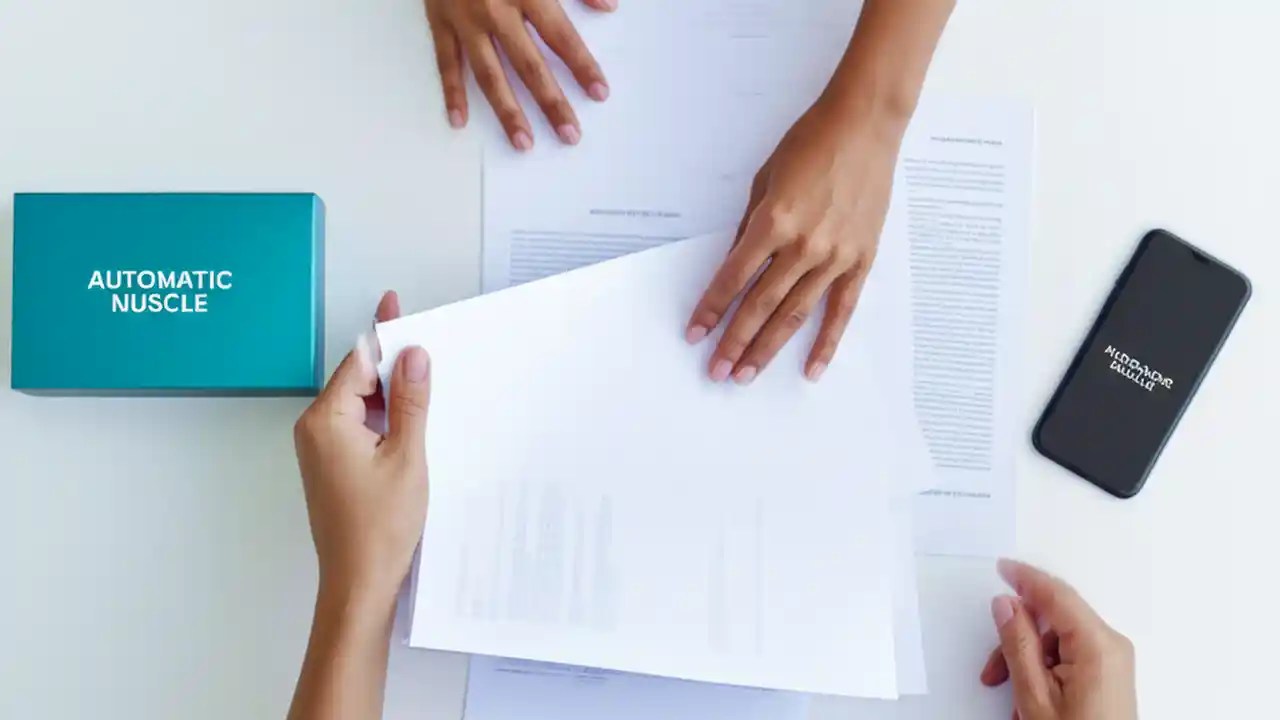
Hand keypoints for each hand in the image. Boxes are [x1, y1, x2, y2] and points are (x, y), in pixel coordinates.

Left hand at [293, 291, 430, 601]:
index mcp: (327, 420)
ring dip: (393, 398)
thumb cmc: (379, 528)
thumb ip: (411, 402)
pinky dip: (386, 421)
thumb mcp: (406, 456)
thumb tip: (414, 356)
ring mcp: (321, 448)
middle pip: (358, 379)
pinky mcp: (332, 465)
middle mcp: (315, 429)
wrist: (359, 582)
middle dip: (394, 367)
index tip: (395, 302)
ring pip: (362, 404)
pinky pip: (360, 427)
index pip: (359, 361)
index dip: (386, 333)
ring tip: (429, 395)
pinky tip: (414, 426)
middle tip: (430, 350)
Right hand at [425, 0, 615, 149]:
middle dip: (551, 102)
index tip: (599, 93)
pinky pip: (446, 63)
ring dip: (507, 112)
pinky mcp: (440, 21)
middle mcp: (496, 9)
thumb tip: (609, 4)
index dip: (582, 66)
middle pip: (529, 65)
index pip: (561, 36)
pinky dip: (451, 92)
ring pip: (489, 74)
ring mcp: (465, 19)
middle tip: (569, 134)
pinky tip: (459, 120)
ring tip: (524, 142)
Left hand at [685, 96, 903, 383]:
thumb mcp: (764, 181)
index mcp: (773, 222)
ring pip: (796, 314)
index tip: (696, 333)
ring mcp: (835, 256)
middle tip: (717, 372)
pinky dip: (826, 342)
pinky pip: (841, 310)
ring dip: (768, 348)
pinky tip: (811, 369)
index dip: (712, 309)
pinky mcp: (861, 259)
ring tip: (746, 375)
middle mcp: (803, 245)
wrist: (865, 125)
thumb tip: (733, 266)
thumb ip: (748, 228)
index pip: (733, 278)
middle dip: (735, 342)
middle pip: (761, 305)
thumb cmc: (810, 143)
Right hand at [982, 559, 1138, 719]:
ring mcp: (1112, 661)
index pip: (1057, 595)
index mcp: (1097, 645)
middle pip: (1052, 620)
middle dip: (1017, 639)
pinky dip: (1043, 670)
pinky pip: (1068, 656)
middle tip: (992, 668)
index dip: (1026, 578)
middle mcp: (1110, 647)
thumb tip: (1006, 606)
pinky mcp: (1108, 675)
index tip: (1002, 567)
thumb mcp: (1035, 696)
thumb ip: (1018, 645)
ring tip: (1010, 696)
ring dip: (1026, 660)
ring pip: (1055, 641)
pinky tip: (1028, 699)